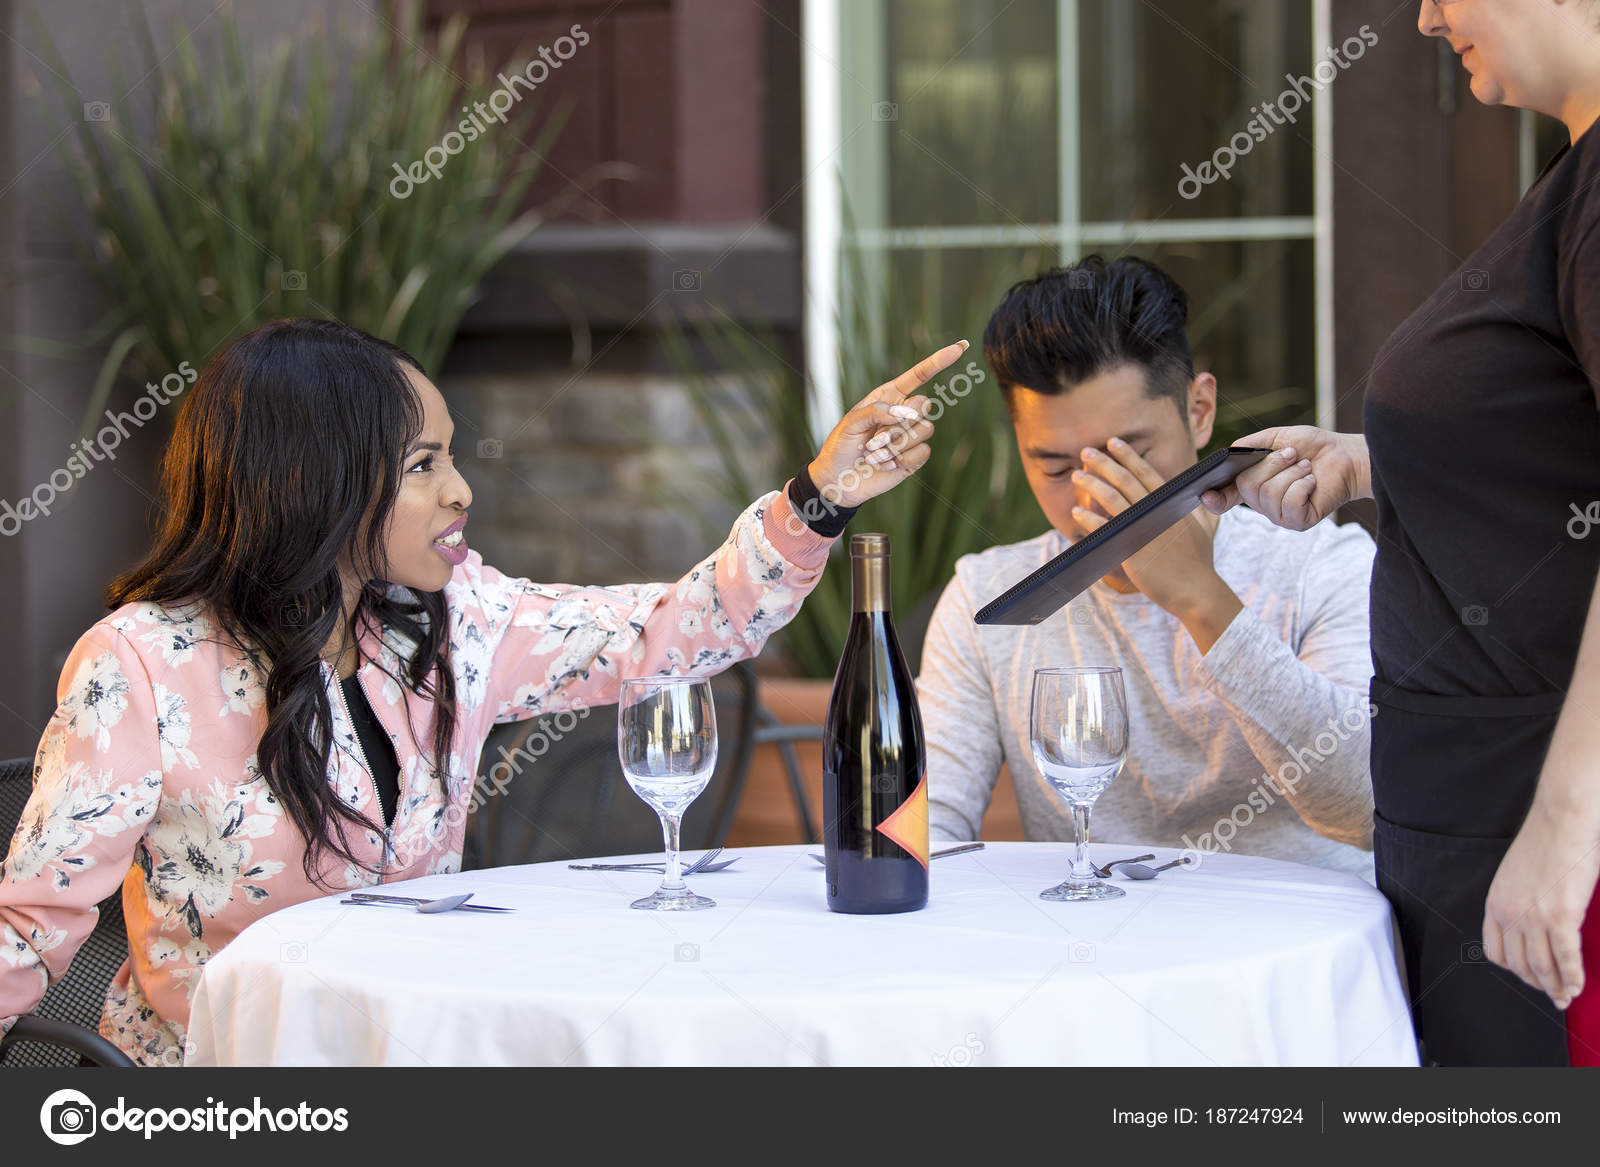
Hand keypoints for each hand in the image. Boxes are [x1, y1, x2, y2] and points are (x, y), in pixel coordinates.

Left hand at [807, 340, 967, 508]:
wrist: (840, 479)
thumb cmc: (841, 446)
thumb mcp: (851, 422)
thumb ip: (877, 411)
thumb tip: (907, 414)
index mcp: (889, 397)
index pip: (919, 375)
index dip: (939, 361)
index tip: (961, 346)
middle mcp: (903, 413)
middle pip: (924, 404)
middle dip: (900, 423)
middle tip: (874, 440)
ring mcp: (910, 435)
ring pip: (925, 429)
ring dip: (897, 445)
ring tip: (874, 455)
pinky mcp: (914, 457)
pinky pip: (922, 452)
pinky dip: (902, 459)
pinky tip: (885, 465)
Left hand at [1071, 439, 1240, 644]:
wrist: (1196, 590)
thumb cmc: (1199, 561)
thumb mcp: (1205, 527)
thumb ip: (1200, 508)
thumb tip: (1200, 493)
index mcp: (1172, 503)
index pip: (1146, 472)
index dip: (1128, 456)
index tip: (1113, 442)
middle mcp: (1156, 511)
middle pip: (1126, 480)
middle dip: (1105, 463)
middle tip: (1087, 450)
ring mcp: (1143, 529)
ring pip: (1113, 499)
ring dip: (1093, 484)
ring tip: (1077, 474)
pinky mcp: (1132, 549)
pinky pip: (1105, 529)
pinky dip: (1090, 519)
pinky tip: (1077, 511)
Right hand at [1198, 425, 1370, 530]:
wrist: (1344, 455)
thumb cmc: (1312, 447)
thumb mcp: (1276, 438)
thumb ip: (1250, 445)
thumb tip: (1230, 452)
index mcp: (1252, 485)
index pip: (1224, 498)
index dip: (1213, 499)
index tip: (1206, 495)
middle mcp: (1261, 504)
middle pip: (1246, 486)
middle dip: (1271, 464)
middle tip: (1292, 455)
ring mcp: (1278, 515)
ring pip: (1268, 494)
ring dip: (1292, 473)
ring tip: (1306, 468)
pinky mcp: (1298, 522)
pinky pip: (1289, 503)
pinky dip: (1303, 485)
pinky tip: (1312, 482)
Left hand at [1482, 803, 1599, 1008]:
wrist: (1562, 818)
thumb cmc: (1546, 841)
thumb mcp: (1517, 875)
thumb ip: (1520, 901)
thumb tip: (1535, 924)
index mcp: (1495, 903)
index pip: (1496, 951)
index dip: (1514, 970)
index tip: (1530, 977)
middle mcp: (1509, 913)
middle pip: (1520, 964)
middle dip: (1538, 985)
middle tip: (1555, 995)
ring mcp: (1534, 916)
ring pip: (1542, 967)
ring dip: (1556, 987)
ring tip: (1567, 996)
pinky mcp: (1561, 916)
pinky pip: (1565, 958)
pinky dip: (1572, 977)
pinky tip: (1579, 985)